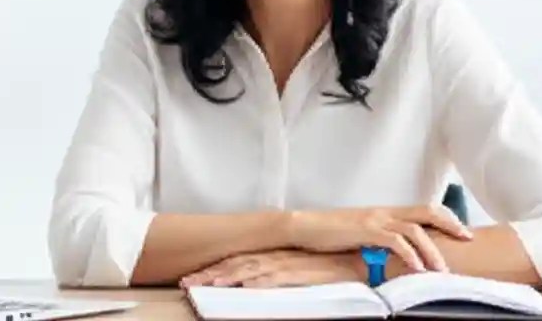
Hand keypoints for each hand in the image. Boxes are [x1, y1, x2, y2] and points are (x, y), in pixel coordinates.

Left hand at [180, 250, 362, 288]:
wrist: (354, 261)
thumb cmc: (326, 268)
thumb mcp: (293, 272)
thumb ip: (271, 275)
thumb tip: (248, 284)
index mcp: (271, 256)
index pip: (235, 261)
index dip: (212, 269)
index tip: (192, 278)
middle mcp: (274, 257)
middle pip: (235, 264)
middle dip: (209, 273)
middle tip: (187, 282)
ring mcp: (285, 264)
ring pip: (249, 269)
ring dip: (227, 276)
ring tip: (207, 283)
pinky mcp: (298, 273)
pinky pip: (274, 277)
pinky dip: (258, 281)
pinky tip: (245, 285)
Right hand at [287, 204, 472, 272]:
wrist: (305, 227)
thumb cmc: (331, 233)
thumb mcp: (362, 235)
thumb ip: (382, 240)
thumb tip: (401, 256)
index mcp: (386, 212)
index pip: (424, 210)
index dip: (447, 218)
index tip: (463, 232)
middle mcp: (385, 212)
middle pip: (427, 211)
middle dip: (450, 224)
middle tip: (467, 239)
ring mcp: (376, 219)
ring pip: (415, 229)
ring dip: (432, 250)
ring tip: (442, 269)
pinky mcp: (365, 230)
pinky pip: (394, 241)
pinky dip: (410, 254)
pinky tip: (417, 268)